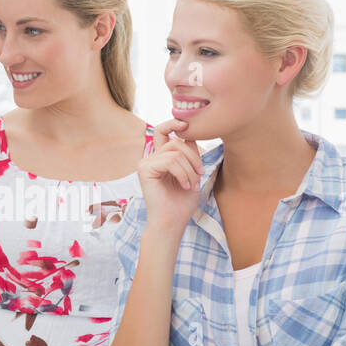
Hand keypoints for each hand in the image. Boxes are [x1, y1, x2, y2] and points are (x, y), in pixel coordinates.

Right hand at [138, 119, 202, 233]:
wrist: (172, 222)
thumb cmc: (181, 203)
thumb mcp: (191, 173)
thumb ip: (189, 154)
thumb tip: (189, 134)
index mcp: (160, 158)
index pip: (165, 132)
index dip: (174, 123)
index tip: (187, 123)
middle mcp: (151, 158)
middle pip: (176, 142)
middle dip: (193, 158)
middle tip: (200, 174)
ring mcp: (146, 163)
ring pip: (175, 152)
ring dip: (190, 169)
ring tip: (192, 185)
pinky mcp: (144, 169)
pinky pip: (169, 161)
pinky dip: (182, 173)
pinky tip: (185, 186)